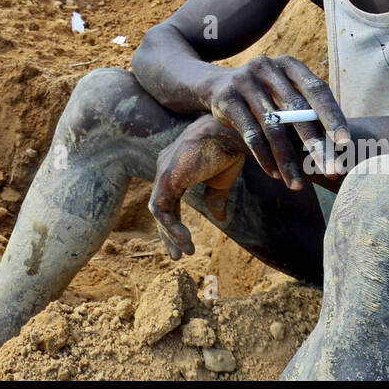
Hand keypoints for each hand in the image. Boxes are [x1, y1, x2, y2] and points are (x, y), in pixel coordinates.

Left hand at [149, 116, 245, 258]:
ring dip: (171, 234)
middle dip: (168, 232)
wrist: (230, 133)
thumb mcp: (222, 179)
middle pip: (162, 207)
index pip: (170, 200)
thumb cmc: (228, 149)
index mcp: (177, 168)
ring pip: (159, 211)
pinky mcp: (166, 179)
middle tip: (178, 255)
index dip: (175, 223)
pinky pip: (160, 209)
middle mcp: (166, 168)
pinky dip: (171, 227)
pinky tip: (186, 240)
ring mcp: (163, 172)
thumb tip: (219, 218)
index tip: (187, 243)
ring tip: (186, 251)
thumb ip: (216, 198)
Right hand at [202, 55, 349, 188]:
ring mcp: (244, 82)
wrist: (218, 85)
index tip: (346, 143)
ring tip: (299, 184)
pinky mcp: (226, 99)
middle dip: (316, 144)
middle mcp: (267, 68)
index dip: (332, 116)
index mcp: (289, 65)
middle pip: (297, 111)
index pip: (317, 90)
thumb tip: (342, 146)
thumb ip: (308, 109)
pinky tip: (276, 175)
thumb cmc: (267, 94)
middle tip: (333, 171)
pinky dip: (264, 157)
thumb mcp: (285, 92)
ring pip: (272, 128)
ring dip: (288, 160)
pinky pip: (250, 134)